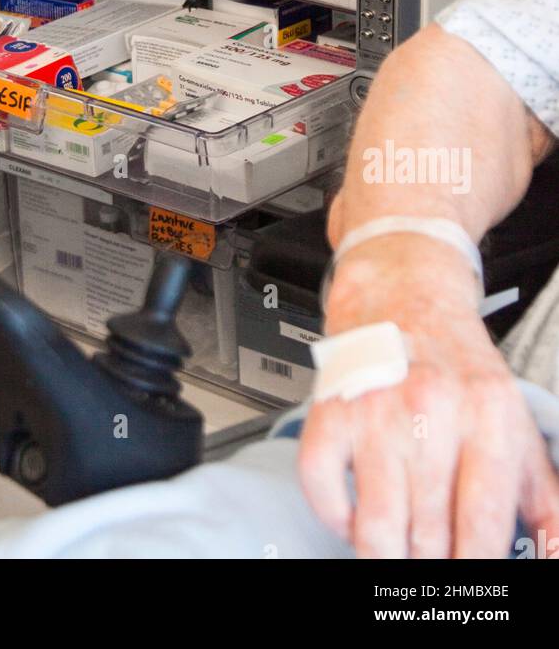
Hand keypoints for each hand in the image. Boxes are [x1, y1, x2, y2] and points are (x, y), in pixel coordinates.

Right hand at [298, 238, 558, 558]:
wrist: (403, 284)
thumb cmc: (457, 358)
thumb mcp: (514, 417)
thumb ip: (540, 493)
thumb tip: (552, 551)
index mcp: (488, 417)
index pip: (482, 529)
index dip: (472, 569)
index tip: (464, 575)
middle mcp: (432, 412)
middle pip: (428, 538)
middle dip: (429, 562)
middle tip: (430, 554)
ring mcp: (376, 411)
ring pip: (376, 528)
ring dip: (384, 552)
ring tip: (396, 545)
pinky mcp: (331, 409)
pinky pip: (322, 489)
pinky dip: (335, 517)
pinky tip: (353, 511)